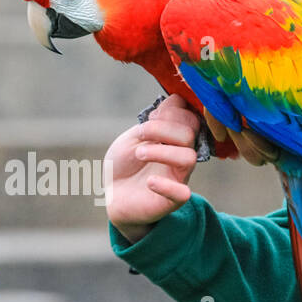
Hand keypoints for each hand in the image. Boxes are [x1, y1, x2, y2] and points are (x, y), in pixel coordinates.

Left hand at [104, 94, 200, 243]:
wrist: (111, 194)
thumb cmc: (124, 163)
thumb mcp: (134, 136)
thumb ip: (155, 121)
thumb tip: (176, 101)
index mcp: (174, 138)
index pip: (189, 116)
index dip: (171, 112)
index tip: (149, 119)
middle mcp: (180, 154)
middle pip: (190, 134)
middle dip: (163, 128)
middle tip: (141, 135)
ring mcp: (178, 177)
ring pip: (188, 158)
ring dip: (162, 152)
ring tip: (139, 154)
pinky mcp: (171, 200)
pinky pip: (182, 193)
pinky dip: (166, 186)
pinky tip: (149, 182)